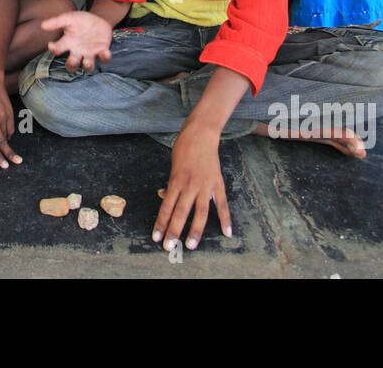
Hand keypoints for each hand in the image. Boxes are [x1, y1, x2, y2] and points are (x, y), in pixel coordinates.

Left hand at [0, 68, 21, 167]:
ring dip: (6, 143)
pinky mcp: (9, 112)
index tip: (3, 165)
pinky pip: (10, 128)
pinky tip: (5, 135)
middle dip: (8, 155)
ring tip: (8, 151)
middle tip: (15, 163)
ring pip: (6, 136)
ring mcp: (2, 116)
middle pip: (2, 143)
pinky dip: (8, 134)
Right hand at [40, 10, 112, 72]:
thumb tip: (43, 25)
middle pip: (72, 65)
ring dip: (87, 66)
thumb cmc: (80, 21)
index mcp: (68, 43)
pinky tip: (104, 52)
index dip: (53, 49)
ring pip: (88, 67)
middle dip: (71, 65)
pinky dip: (105, 57)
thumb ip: (56, 21)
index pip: (57, 50)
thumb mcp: (68, 18)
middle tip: (72, 60)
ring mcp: (90, 53)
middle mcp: (78, 52)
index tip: (51, 44)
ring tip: (87, 61)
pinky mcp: (102, 51)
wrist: (97, 19)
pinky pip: (104, 58)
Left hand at [152, 121, 232, 251]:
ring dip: (195, 230)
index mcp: (176, 181)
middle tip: (169, 247)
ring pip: (200, 212)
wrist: (200, 134)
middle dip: (174, 231)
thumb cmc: (183, 149)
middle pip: (181, 212)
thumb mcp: (173, 166)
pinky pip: (222, 204)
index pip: (166, 207)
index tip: (156, 237)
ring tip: (191, 245)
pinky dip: (225, 219)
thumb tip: (164, 198)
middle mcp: (189, 185)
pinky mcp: (217, 183)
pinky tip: (227, 232)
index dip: (160, 223)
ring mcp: (205, 185)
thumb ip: (171, 185)